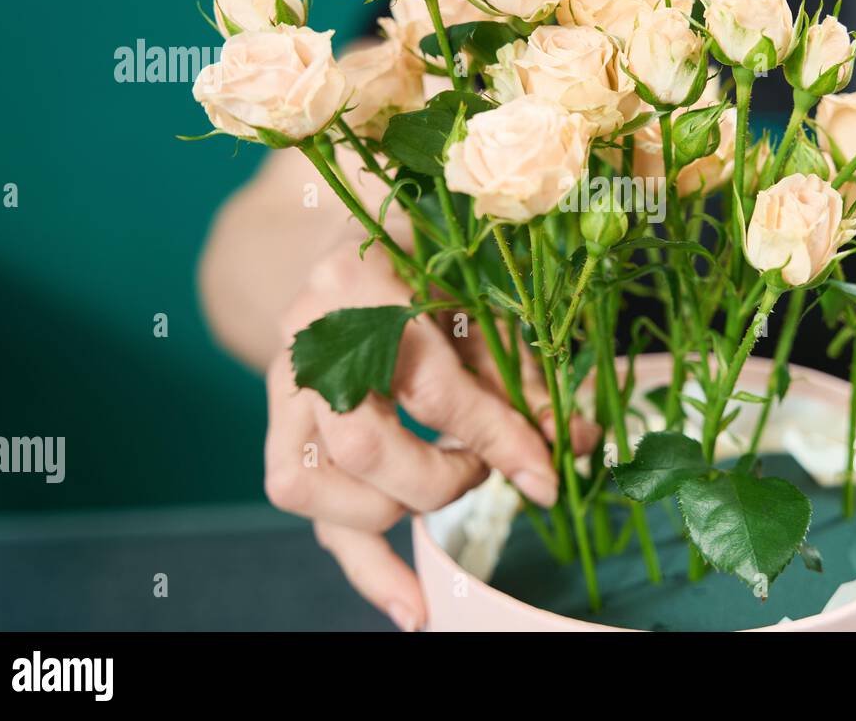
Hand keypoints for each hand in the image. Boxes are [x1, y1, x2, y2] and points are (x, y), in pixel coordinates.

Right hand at [263, 242, 597, 629]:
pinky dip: (363, 564)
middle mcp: (305, 341)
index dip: (496, 437)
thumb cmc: (426, 272)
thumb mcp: (481, 308)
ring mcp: (280, 389)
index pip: (429, 388)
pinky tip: (412, 604)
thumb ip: (525, 378)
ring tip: (446, 482)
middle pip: (363, 449)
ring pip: (311, 488)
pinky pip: (308, 510)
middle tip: (482, 468)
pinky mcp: (280, 431)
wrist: (347, 251)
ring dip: (393, 508)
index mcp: (358, 286)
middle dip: (439, 480)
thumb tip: (575, 444)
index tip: (545, 472)